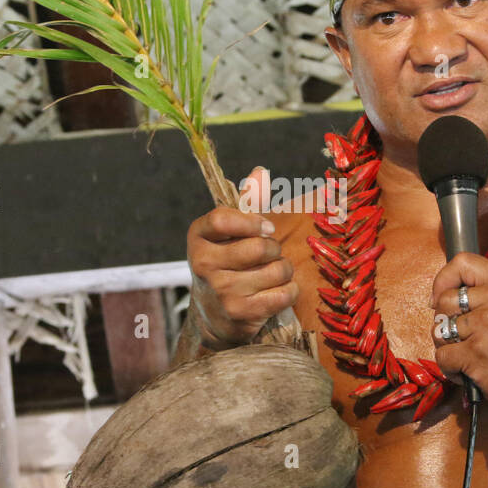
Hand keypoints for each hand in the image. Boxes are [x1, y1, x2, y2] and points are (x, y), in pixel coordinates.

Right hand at [185, 166, 297, 347]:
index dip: (252, 221)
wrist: (214, 316)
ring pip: (277, 270)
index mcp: (197, 238)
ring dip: (284, 270)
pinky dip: (290, 291)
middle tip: (270, 255)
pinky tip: (279, 291)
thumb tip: (260, 171)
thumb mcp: (228, 234)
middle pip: (260, 246)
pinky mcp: (240, 313)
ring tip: (273, 274)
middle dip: (275, 248)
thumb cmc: (227, 264)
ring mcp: (221, 291)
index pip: (223, 219)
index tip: (266, 227)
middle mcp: (203, 264)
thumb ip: (247, 202)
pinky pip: (284, 293)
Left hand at [429, 252, 487, 409]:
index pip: (462, 263)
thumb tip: (440, 293)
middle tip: (460, 335)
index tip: (441, 298)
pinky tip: (467, 370)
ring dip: (448, 346)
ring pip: (439, 331)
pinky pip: (443, 356)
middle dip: (444, 321)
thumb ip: (485, 290)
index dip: (443, 280)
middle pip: (444, 301)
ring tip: (467, 353)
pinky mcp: (476, 354)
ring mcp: (485, 328)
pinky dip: (450, 368)